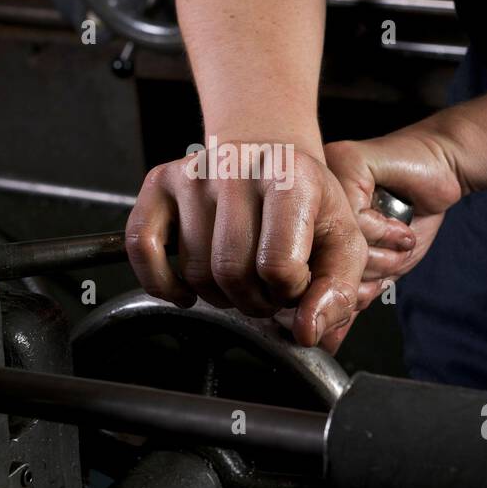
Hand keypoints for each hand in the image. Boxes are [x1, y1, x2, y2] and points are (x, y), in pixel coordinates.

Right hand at [125, 141, 368, 352]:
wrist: (270, 156)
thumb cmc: (307, 202)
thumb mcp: (344, 240)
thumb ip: (337, 291)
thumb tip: (307, 332)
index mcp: (290, 177)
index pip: (278, 266)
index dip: (289, 292)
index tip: (296, 281)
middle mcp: (237, 168)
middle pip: (232, 273)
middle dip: (254, 300)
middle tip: (267, 289)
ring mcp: (194, 174)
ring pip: (195, 272)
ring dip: (219, 296)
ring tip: (241, 279)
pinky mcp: (160, 182)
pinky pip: (142, 247)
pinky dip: (160, 283)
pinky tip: (185, 291)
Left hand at [324, 125, 464, 304]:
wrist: (445, 169)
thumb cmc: (413, 214)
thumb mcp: (383, 264)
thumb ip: (356, 296)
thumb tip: (328, 340)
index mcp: (312, 222)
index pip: (312, 271)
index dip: (345, 290)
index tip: (372, 291)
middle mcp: (311, 198)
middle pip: (323, 259)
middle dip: (368, 273)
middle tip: (392, 264)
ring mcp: (325, 177)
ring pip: (339, 241)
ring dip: (380, 254)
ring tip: (400, 242)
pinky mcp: (346, 162)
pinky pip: (356, 215)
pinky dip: (384, 230)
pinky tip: (400, 225)